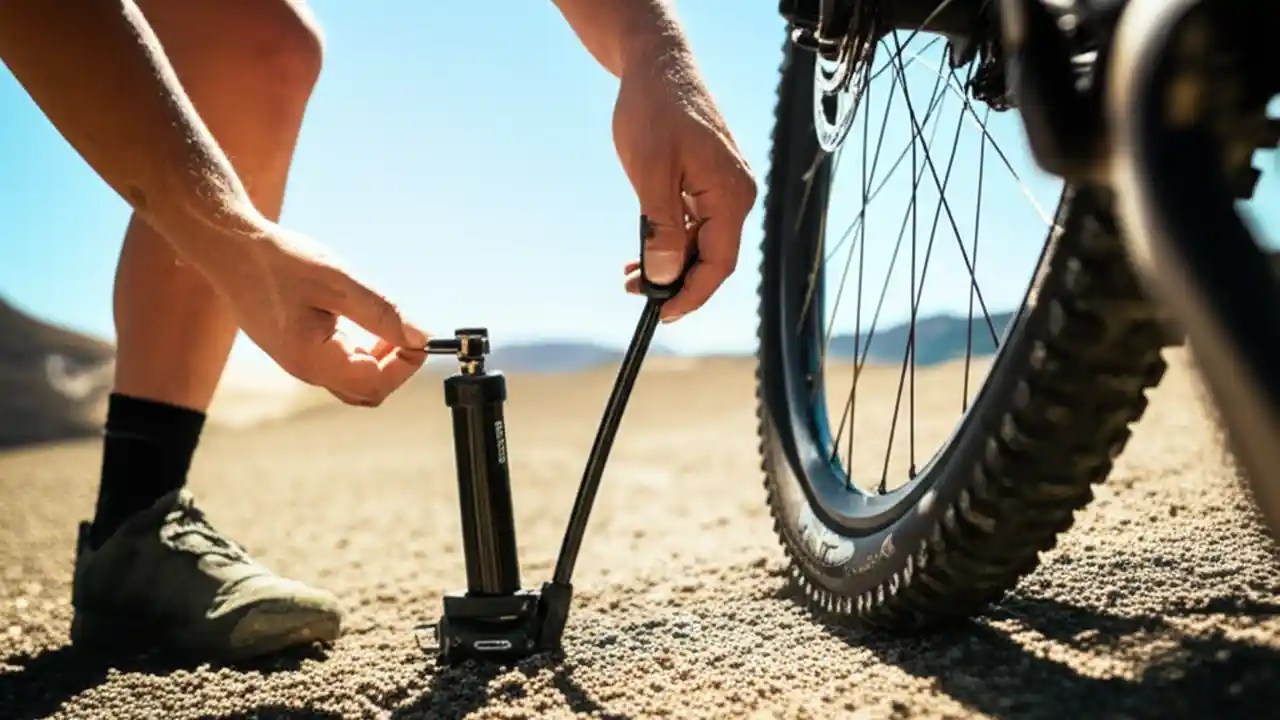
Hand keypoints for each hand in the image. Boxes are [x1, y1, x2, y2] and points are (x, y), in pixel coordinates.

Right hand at [202, 221, 428, 406]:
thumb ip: (382, 312)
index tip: (419, 336)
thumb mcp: (338, 281)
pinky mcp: (298, 351)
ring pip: (355, 380)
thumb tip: (421, 337)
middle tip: (404, 330)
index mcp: (313, 360)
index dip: (406, 364)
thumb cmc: (278, 261)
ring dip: (379, 357)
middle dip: (395, 366)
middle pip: (367, 391)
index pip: (376, 384)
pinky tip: (361, 319)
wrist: (230, 249)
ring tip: (383, 320)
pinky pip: (340, 365)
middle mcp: (306, 371)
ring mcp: (300, 363)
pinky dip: (362, 349)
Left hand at [613, 39, 756, 321]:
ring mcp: (725, 188)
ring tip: (631, 276)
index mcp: (731, 195)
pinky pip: (696, 224)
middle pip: (713, 258)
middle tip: (635, 295)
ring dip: (670, 263)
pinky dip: (671, 240)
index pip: (718, 264)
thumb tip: (666, 279)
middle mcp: (737, 195)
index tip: (661, 315)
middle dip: (677, 282)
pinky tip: (642, 251)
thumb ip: (661, 229)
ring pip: (702, 243)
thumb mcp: (650, 174)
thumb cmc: (654, 112)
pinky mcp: (710, 182)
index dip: (691, 295)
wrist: (658, 65)